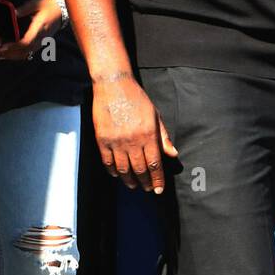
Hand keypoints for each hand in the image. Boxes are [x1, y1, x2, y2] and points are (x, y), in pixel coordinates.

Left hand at [0, 0, 63, 61]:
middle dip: (7, 53)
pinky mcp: (40, 43)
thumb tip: (12, 13)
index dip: (14, 46)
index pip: (26, 42)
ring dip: (11, 56)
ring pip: (26, 54)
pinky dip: (17, 55)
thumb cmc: (49, 5)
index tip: (1, 46)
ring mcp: (41, 42)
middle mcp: (41, 38)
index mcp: (39, 28)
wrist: (62, 10)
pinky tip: (7, 55)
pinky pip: (28, 53)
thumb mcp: (36, 4)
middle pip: (24, 52)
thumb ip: (23, 9)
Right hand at [91, 72, 178, 193]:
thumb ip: (163, 137)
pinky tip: (117, 175)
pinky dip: (112, 171)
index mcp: (148, 135)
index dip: (157, 179)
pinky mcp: (102, 139)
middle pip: (140, 169)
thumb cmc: (137, 99)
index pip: (154, 164)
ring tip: (134, 185)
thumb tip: (173, 154)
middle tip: (148, 189)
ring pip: (123, 169)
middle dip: (145, 182)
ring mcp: (116, 141)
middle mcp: (132, 141)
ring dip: (129, 180)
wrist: (113, 85)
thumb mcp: (155, 116)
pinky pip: (107, 161)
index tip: (159, 189)